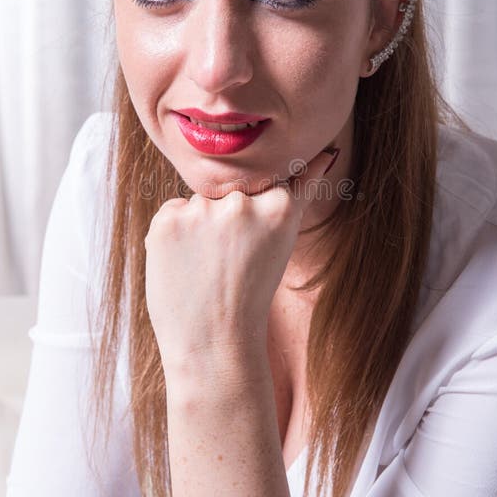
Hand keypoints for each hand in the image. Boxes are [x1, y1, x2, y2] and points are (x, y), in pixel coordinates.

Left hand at [144, 147, 337, 374]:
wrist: (214, 344)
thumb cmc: (251, 296)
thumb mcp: (285, 239)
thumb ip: (301, 190)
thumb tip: (328, 152)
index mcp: (280, 206)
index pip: (267, 182)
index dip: (257, 216)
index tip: (253, 240)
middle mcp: (242, 203)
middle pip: (230, 191)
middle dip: (227, 220)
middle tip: (228, 265)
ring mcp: (203, 210)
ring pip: (200, 203)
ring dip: (199, 227)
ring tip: (205, 269)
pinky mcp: (168, 220)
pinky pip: (172, 211)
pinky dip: (174, 235)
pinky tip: (184, 266)